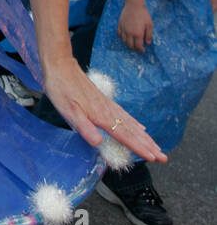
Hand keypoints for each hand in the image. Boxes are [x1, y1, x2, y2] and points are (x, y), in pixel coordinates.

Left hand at [41, 55, 164, 162]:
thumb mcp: (68, 111)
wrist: (60, 66)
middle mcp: (109, 111)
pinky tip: (140, 127)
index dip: (139, 148)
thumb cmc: (62, 90)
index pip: (125, 136)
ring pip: (131, 124)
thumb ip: (84, 127)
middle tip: (164, 157)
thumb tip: (98, 143)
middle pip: (133, 132)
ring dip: (145, 137)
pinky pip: (125, 116)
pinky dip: (135, 124)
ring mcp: (108, 106)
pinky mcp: (104, 101)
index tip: (154, 158)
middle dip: (149, 146)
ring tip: (156, 146)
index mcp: (102, 116)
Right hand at [118, 2, 152, 50]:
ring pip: (124, 41)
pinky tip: (126, 36)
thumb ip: (149, 35)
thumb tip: (148, 43)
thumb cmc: (143, 14)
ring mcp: (123, 29)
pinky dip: (123, 38)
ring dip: (128, 44)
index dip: (141, 50)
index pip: (138, 46)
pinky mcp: (120, 25)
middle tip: (138, 48)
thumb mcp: (149, 24)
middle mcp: (129, 33)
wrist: (134, 5)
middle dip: (134, 49)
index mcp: (138, 34)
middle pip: (130, 45)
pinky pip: (119, 35)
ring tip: (132, 43)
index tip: (143, 50)